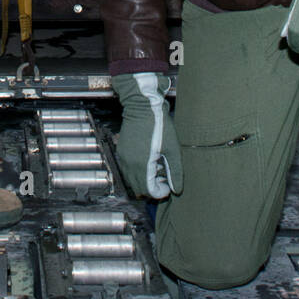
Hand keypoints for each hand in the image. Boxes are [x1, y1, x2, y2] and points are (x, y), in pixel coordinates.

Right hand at [111, 72, 182, 198]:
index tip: (168, 186)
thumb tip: (177, 189)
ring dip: (144, 180)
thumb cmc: (159, 125)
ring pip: (132, 181)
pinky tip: (149, 160)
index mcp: (142, 165)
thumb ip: (175, 171)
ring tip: (158, 168)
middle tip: (164, 178)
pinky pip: (128, 170)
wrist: (142, 106)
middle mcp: (129, 165)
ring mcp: (123, 158)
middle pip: (139, 189)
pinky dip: (138, 172)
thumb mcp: (172, 149)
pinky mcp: (121, 152)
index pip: (149, 191)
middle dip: (152, 188)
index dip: (160, 192)